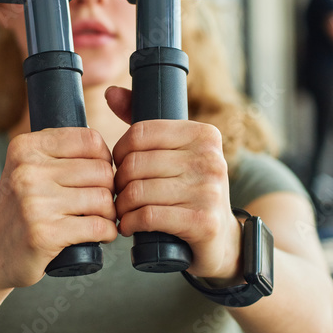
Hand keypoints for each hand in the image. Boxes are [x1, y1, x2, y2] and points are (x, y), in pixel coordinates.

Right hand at [0, 128, 117, 288]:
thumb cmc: (23, 208)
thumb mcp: (29, 169)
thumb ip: (59, 152)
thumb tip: (105, 150)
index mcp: (25, 148)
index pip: (89, 140)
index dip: (103, 158)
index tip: (97, 176)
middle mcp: (27, 171)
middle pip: (101, 170)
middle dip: (109, 189)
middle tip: (100, 202)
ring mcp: (35, 203)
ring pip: (103, 199)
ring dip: (110, 213)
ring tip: (99, 218)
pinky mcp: (45, 234)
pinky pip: (99, 227)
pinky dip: (108, 232)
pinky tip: (101, 234)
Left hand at [106, 86, 241, 279]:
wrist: (222, 240)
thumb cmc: (190, 193)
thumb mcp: (176, 155)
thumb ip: (145, 125)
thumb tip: (111, 92)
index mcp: (204, 135)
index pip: (141, 132)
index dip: (119, 152)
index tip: (119, 167)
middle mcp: (210, 159)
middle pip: (136, 163)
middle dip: (118, 183)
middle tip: (118, 196)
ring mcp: (209, 191)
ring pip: (138, 191)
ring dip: (122, 207)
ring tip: (123, 212)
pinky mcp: (202, 221)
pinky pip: (149, 216)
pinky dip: (130, 223)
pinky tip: (129, 227)